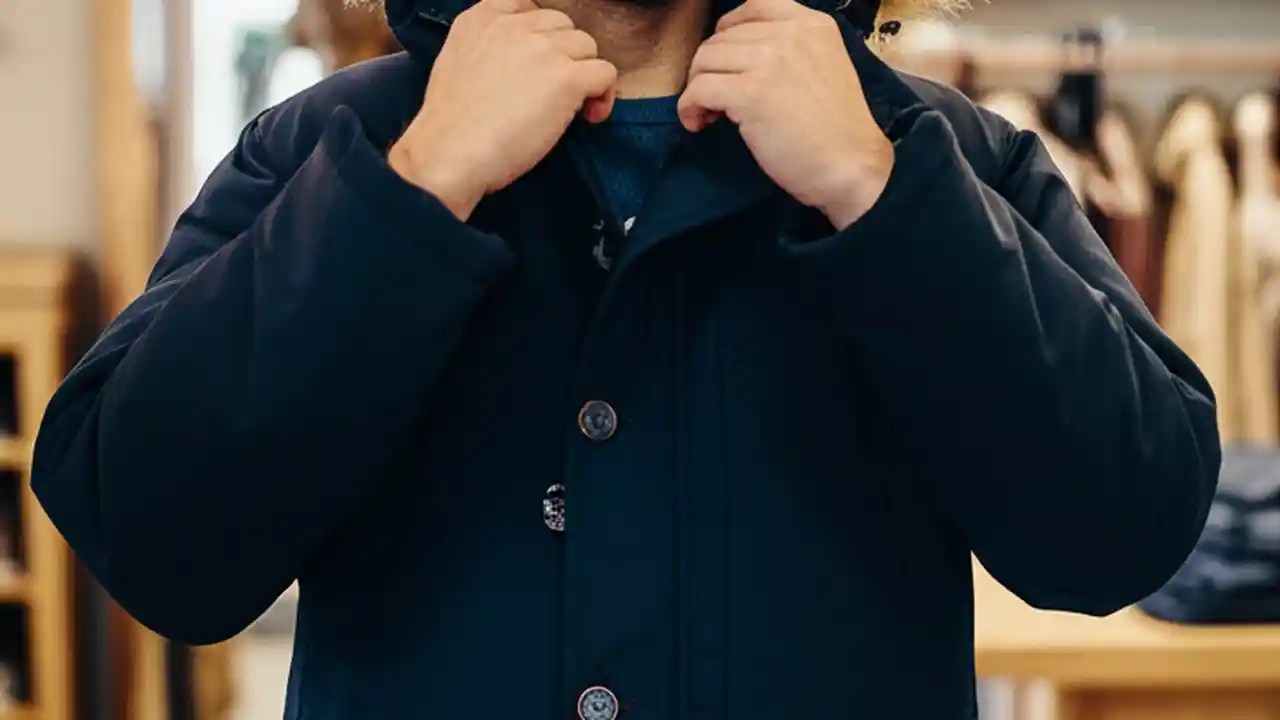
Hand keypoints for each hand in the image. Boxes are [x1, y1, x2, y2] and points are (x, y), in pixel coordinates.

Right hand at [390, 0, 617, 220]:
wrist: (450, 153)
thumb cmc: (451, 127)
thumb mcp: (457, 64)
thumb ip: (488, 50)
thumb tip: (520, 68)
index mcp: (482, 18)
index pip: (528, 5)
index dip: (542, 36)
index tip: (539, 65)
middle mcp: (514, 25)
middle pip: (563, 26)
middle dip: (564, 57)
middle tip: (555, 93)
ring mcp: (544, 49)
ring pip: (587, 47)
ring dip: (585, 75)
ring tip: (573, 108)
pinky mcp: (567, 78)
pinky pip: (605, 72)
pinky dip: (604, 95)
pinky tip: (589, 116)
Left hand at [678, 0, 893, 228]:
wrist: (851, 166)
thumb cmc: (837, 130)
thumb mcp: (825, 67)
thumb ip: (791, 50)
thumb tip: (740, 54)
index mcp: (812, 24)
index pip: (754, 4)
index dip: (728, 31)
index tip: (727, 60)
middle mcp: (791, 34)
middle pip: (722, 36)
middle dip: (710, 67)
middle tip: (715, 99)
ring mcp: (770, 61)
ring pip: (705, 58)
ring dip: (697, 87)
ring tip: (708, 113)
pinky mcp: (751, 93)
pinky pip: (699, 89)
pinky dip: (689, 107)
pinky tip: (698, 123)